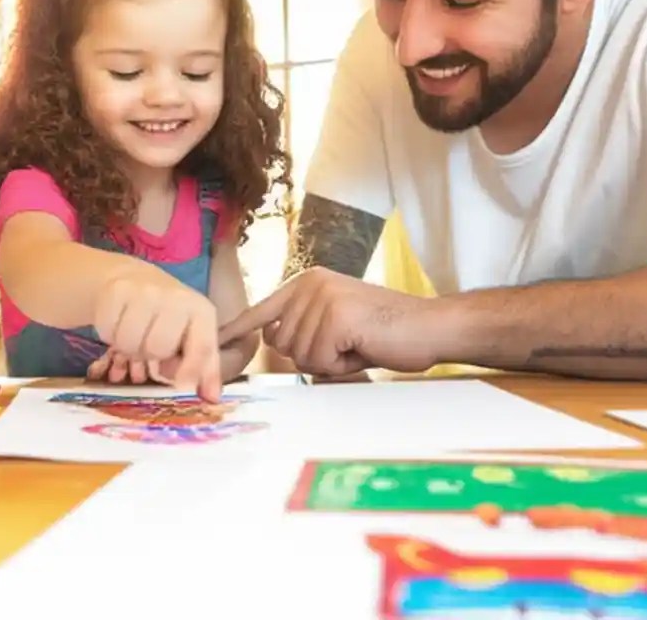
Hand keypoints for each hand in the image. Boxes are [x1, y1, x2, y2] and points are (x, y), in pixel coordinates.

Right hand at [93, 264, 221, 400]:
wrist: (135, 279)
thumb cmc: (169, 317)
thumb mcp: (192, 336)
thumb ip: (203, 367)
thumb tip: (212, 399)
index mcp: (201, 312)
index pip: (201, 347)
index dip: (191, 371)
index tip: (180, 388)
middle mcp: (176, 298)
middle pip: (158, 348)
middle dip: (150, 357)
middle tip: (149, 350)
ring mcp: (145, 291)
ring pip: (129, 343)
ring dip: (127, 349)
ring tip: (134, 339)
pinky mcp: (116, 290)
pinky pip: (107, 331)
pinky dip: (109, 337)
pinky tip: (118, 326)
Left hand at [218, 267, 437, 375]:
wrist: (430, 326)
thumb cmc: (387, 330)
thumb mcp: (336, 322)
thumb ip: (304, 326)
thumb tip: (271, 340)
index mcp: (307, 282)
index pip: (263, 310)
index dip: (239, 331)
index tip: (216, 342)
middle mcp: (309, 284)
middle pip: (281, 344)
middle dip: (312, 356)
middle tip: (348, 344)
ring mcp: (322, 298)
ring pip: (299, 356)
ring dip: (329, 362)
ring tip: (358, 343)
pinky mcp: (335, 317)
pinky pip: (318, 361)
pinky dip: (341, 364)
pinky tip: (364, 347)